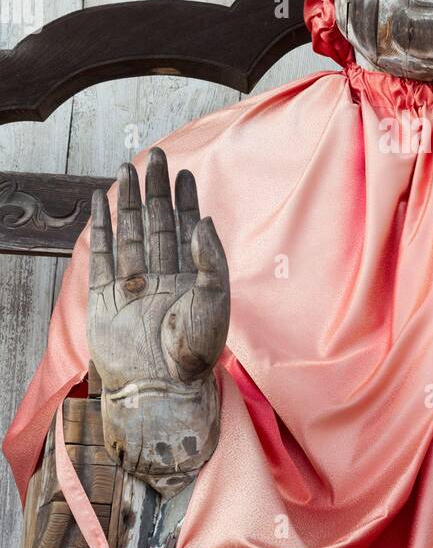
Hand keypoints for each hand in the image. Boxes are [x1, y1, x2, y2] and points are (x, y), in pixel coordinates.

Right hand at [87, 148, 229, 494]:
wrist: (159, 391)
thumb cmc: (194, 355)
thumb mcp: (215, 303)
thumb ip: (211, 260)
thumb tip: (203, 220)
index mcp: (190, 276)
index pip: (186, 226)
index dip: (184, 198)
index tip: (183, 170)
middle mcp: (161, 275)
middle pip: (156, 221)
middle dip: (155, 189)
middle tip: (154, 155)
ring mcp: (132, 284)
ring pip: (130, 232)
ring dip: (128, 201)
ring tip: (127, 169)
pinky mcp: (105, 297)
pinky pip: (103, 254)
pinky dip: (102, 228)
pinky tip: (103, 203)